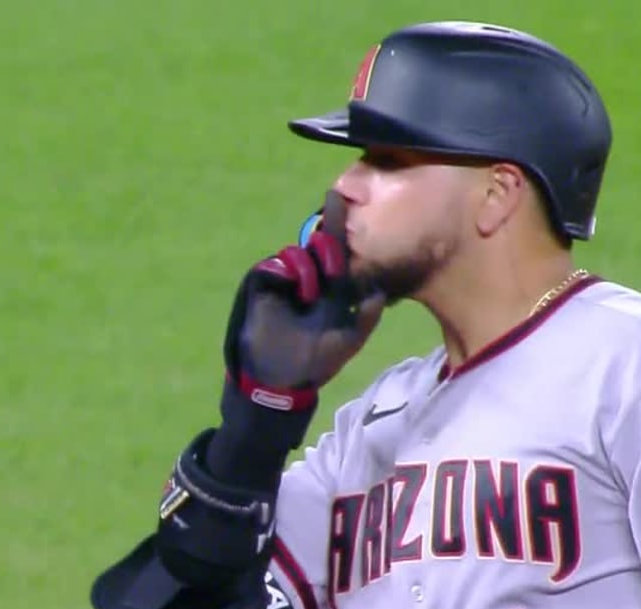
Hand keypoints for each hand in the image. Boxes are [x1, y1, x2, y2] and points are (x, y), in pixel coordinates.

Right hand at [222, 191, 383, 409]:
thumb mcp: (350, 339)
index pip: (334, 248)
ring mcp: (282, 281)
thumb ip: (367, 316)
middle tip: (333, 269)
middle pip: (315, 244)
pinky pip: (271, 266)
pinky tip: (296, 291)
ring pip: (295, 253)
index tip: (339, 195)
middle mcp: (306, 278)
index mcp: (328, 286)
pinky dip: (285, 273)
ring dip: (308, 268)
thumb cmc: (316, 362)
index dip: (337, 222)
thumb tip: (379, 290)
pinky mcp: (261, 287)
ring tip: (311, 296)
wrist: (283, 381)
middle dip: (327, 250)